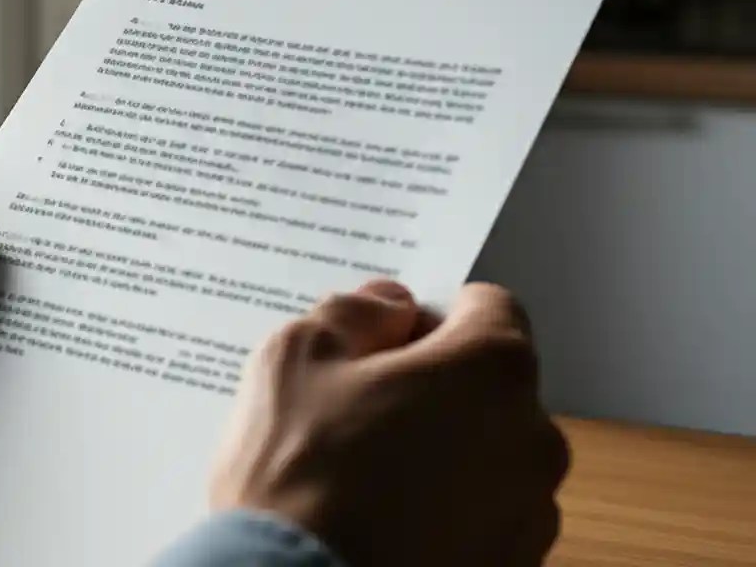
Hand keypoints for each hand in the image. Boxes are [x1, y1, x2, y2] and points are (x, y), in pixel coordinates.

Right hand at [211, 281, 569, 565]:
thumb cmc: (300, 478)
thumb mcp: (296, 357)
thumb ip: (354, 313)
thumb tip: (388, 307)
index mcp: (492, 369)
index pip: (487, 308)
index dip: (429, 316)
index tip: (383, 341)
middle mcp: (533, 439)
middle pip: (488, 386)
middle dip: (431, 387)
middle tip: (355, 411)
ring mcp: (529, 516)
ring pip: (486, 455)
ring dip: (440, 453)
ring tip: (362, 478)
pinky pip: (480, 518)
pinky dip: (442, 512)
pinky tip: (379, 522)